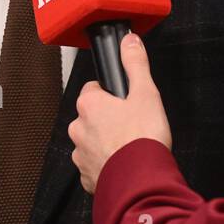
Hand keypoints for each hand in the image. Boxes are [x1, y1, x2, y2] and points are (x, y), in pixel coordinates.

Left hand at [68, 33, 171, 193]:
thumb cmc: (143, 137)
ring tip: (130, 148)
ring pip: (91, 142)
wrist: (142, 182)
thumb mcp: (146, 92)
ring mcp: (80, 155)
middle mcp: (78, 129)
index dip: (111, 95)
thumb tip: (129, 41)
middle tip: (132, 126)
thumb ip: (135, 63)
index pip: (92, 90)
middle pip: (91, 117)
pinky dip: (107, 165)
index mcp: (88, 105)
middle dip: (108, 120)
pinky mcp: (87, 177)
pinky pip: (95, 166)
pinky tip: (124, 165)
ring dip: (106, 144)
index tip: (125, 103)